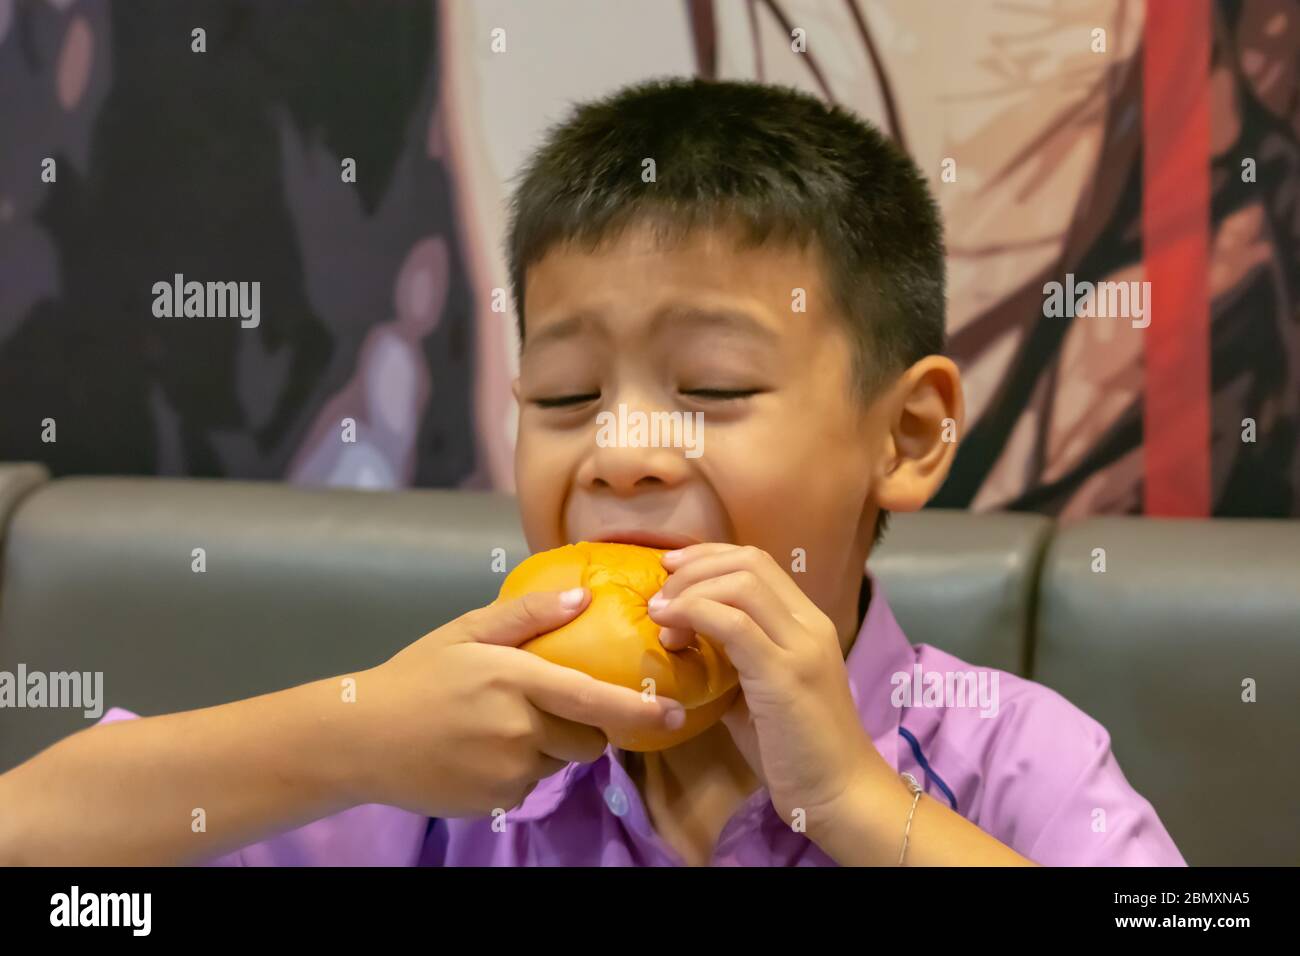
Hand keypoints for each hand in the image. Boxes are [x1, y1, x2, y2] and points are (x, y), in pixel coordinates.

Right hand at [350, 589, 685, 817]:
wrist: (359, 738)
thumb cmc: (416, 675)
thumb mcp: (467, 631)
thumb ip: (528, 615)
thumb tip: (584, 597)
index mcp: (515, 678)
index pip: (594, 699)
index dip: (640, 711)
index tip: (675, 714)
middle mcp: (517, 728)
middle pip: (587, 738)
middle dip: (581, 726)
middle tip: (541, 706)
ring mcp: (506, 771)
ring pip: (558, 762)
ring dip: (547, 747)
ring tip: (499, 726)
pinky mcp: (495, 801)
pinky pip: (529, 785)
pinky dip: (519, 770)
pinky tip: (480, 752)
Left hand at [647, 544, 891, 833]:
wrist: (840, 793)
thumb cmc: (796, 751)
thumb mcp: (757, 693)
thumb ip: (731, 661)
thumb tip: (684, 642)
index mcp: (807, 623)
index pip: (757, 562)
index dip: (708, 556)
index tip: (670, 571)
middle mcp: (810, 624)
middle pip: (748, 562)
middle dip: (693, 568)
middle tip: (660, 598)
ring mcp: (801, 647)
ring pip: (741, 584)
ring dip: (690, 592)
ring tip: (661, 620)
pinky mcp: (786, 675)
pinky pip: (735, 624)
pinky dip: (694, 614)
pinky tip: (669, 628)